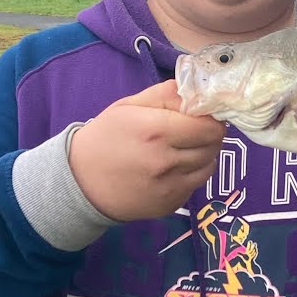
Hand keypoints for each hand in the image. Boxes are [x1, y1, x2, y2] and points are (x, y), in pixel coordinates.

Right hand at [70, 80, 225, 221]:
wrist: (82, 182)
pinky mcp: (171, 204)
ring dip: (204, 153)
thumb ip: (166, 94)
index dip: (211, 117)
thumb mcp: (129, 105)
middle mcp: (166, 161)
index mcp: (155, 130)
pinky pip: (196, 184)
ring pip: (209, 165)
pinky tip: (173, 167)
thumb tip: (199, 91)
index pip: (209, 125)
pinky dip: (192, 173)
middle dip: (209, 133)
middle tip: (194, 129)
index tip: (202, 114)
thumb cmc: (105, 137)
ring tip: (183, 147)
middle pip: (214, 145)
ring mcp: (170, 187)